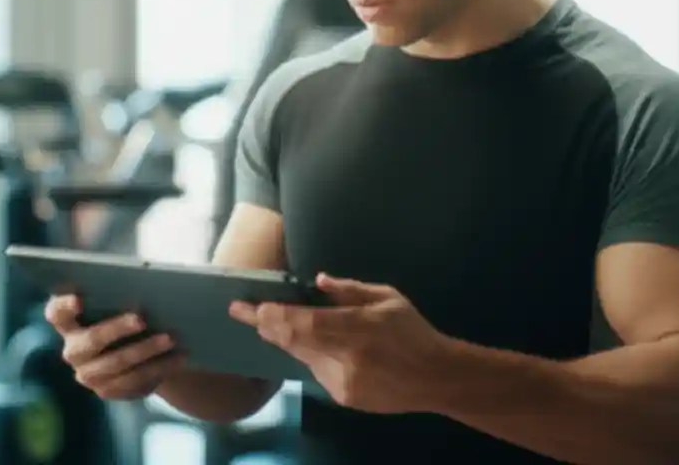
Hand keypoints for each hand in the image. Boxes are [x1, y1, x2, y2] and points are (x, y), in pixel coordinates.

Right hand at [45, 295, 186, 399]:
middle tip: (141, 318)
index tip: (80, 298)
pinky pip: (135, 381)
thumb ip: (123, 291)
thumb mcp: (122, 299)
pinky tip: (179, 356)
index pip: (56, 313)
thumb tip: (150, 282)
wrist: (140, 347)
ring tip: (171, 338)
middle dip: (116, 329)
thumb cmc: (127, 310)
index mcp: (67, 321)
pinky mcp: (109, 390)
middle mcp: (73, 350)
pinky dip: (160, 367)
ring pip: (117, 364)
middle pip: (90, 341)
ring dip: (146, 350)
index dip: (64, 306)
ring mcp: (88, 374)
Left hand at [229, 273, 450, 413]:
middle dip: (265, 325)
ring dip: (290, 339)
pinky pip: (316, 371)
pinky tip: (320, 346)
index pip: (305, 322)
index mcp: (360, 328)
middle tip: (242, 312)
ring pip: (302, 357)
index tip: (252, 306)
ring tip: (274, 322)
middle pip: (294, 342)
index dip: (274, 315)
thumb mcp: (387, 298)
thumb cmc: (413, 331)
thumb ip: (350, 290)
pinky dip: (312, 355)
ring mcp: (344, 382)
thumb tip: (318, 280)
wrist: (436, 378)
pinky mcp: (343, 397)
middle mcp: (348, 358)